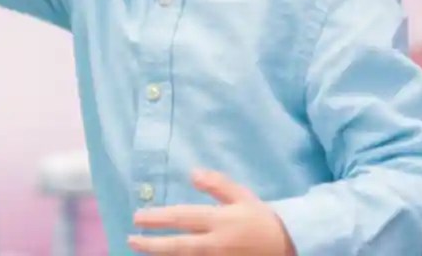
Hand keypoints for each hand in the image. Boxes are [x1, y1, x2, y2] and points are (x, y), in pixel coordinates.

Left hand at [127, 170, 295, 255]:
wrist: (290, 248)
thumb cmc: (263, 221)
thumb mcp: (244, 197)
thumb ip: (218, 185)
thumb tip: (193, 172)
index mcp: (220, 221)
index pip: (181, 218)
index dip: (157, 218)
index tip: (137, 217)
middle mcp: (216, 244)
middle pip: (177, 246)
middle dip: (151, 244)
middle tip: (131, 239)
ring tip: (142, 250)